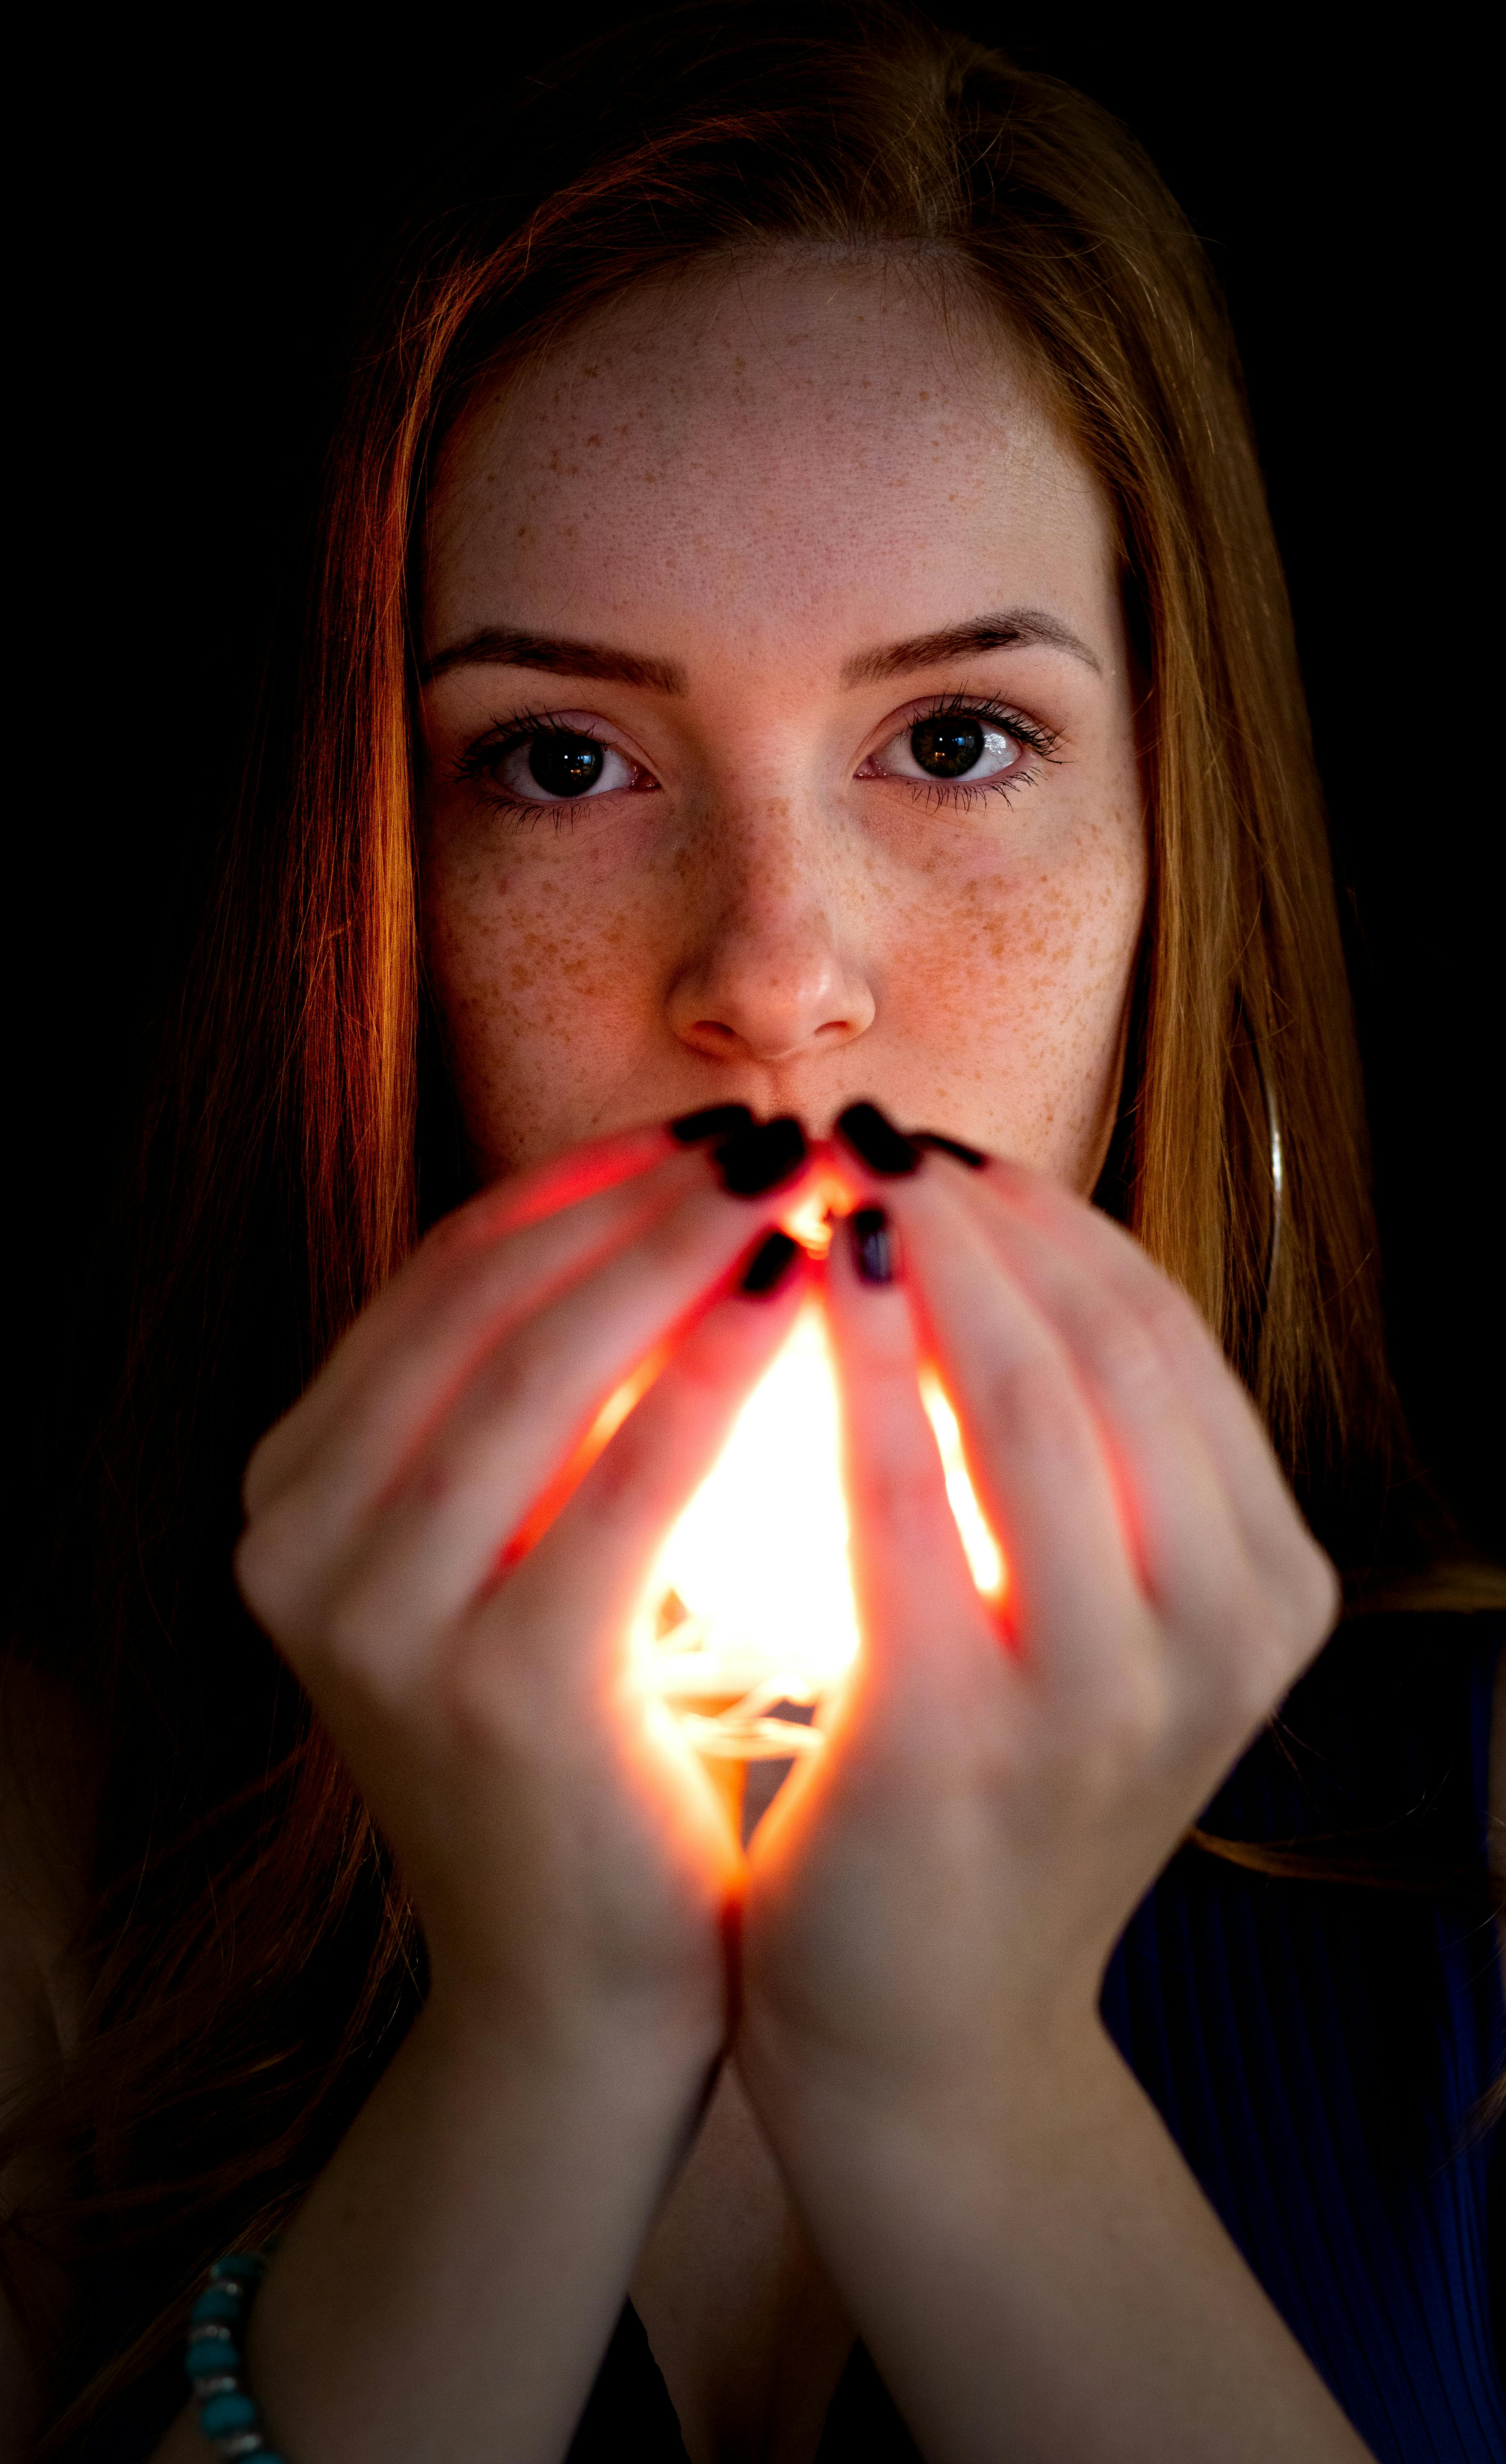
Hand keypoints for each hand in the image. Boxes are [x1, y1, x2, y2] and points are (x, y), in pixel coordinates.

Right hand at [236, 1122, 816, 2066]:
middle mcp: (299, 1547)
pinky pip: (619, 1490)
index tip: (708, 1124)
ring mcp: (376, 1625)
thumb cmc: (583, 1744)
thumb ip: (546, 1408)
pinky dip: (710, 1377)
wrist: (576, 1985)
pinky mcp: (491, 1693)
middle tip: (775, 1129)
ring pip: (540, 1374)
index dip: (580, 1183)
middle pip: (485, 1306)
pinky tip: (799, 1299)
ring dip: (678, 1254)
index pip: (444, 1279)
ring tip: (802, 1182)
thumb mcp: (520, 1553)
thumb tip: (672, 1202)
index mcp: (298, 1494)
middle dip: (635, 1196)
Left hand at [740, 1138, 1338, 2111]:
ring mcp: (1116, 1691)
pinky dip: (864, 1375)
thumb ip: (1072, 1472)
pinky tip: (799, 1290)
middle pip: (1113, 1349)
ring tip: (826, 1177)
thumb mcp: (1079, 1625)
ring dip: (928, 1263)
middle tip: (871, 1129)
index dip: (1052, 1222)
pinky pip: (915, 1503)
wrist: (928, 2041)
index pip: (1167, 1339)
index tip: (945, 1150)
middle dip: (988, 1217)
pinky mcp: (976, 1736)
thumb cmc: (978, 1801)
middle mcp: (1229, 1632)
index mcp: (1270, 1588)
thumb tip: (988, 1258)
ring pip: (1035, 1402)